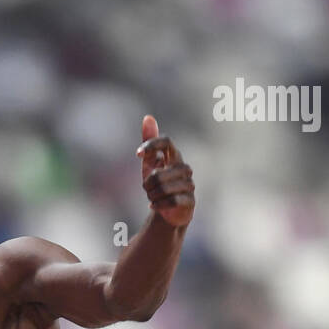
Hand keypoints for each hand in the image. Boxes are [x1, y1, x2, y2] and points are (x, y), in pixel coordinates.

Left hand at [136, 114, 194, 228]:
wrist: (168, 211)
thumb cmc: (159, 184)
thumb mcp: (150, 164)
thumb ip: (150, 143)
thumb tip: (148, 117)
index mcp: (174, 156)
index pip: (166, 142)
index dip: (152, 145)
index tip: (138, 154)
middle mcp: (184, 168)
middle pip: (159, 173)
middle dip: (147, 184)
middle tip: (146, 190)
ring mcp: (189, 184)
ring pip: (165, 188)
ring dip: (152, 195)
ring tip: (151, 198)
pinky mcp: (190, 200)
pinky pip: (172, 200)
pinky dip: (158, 205)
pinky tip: (153, 206)